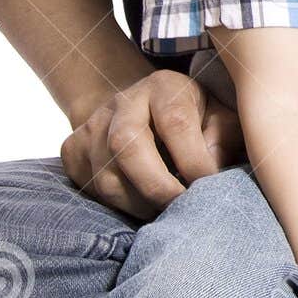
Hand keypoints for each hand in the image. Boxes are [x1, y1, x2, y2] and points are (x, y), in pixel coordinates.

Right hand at [60, 71, 243, 220]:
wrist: (139, 108)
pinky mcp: (72, 149)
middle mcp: (123, 101)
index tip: (209, 186)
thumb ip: (224, 139)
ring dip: (139, 204)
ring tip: (164, 210)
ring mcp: (92, 124)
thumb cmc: (190, 118)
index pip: (175, 122)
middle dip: (156, 186)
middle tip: (180, 208)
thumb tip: (213, 173)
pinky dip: (117, 205)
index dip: (193, 161)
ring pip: (106, 177)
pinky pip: (90, 188)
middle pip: (126, 144)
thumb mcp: (217, 117)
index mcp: (164, 87)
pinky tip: (139, 203)